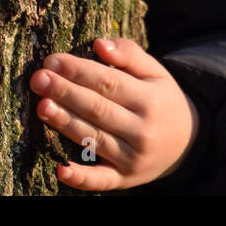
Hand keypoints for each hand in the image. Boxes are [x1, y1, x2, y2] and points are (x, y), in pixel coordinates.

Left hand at [29, 37, 200, 190]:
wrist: (187, 143)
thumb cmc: (161, 100)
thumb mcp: (155, 72)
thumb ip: (129, 54)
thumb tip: (99, 44)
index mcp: (150, 99)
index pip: (108, 82)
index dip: (79, 71)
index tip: (52, 60)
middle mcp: (142, 130)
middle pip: (98, 108)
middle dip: (65, 93)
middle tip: (38, 79)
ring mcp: (133, 158)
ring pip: (94, 138)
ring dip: (65, 123)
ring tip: (42, 106)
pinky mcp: (124, 179)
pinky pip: (100, 181)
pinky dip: (80, 177)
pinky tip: (60, 168)